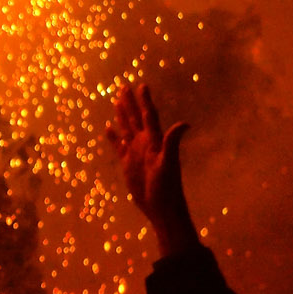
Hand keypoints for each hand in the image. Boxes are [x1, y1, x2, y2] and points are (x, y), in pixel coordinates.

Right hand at [105, 83, 198, 256]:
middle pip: (135, 118)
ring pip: (127, 128)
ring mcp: (135, 153)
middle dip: (130, 103)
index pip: (148, 116)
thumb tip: (184, 124)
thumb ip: (172, 143)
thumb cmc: (167, 188)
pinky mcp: (127, 164)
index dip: (145, 101)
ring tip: (116, 100)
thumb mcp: (169, 164)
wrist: (161, 208)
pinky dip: (113, 137)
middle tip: (124, 86)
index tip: (142, 85)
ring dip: (122, 115)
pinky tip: (108, 128)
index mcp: (154, 141)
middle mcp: (145, 144)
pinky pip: (118, 146)